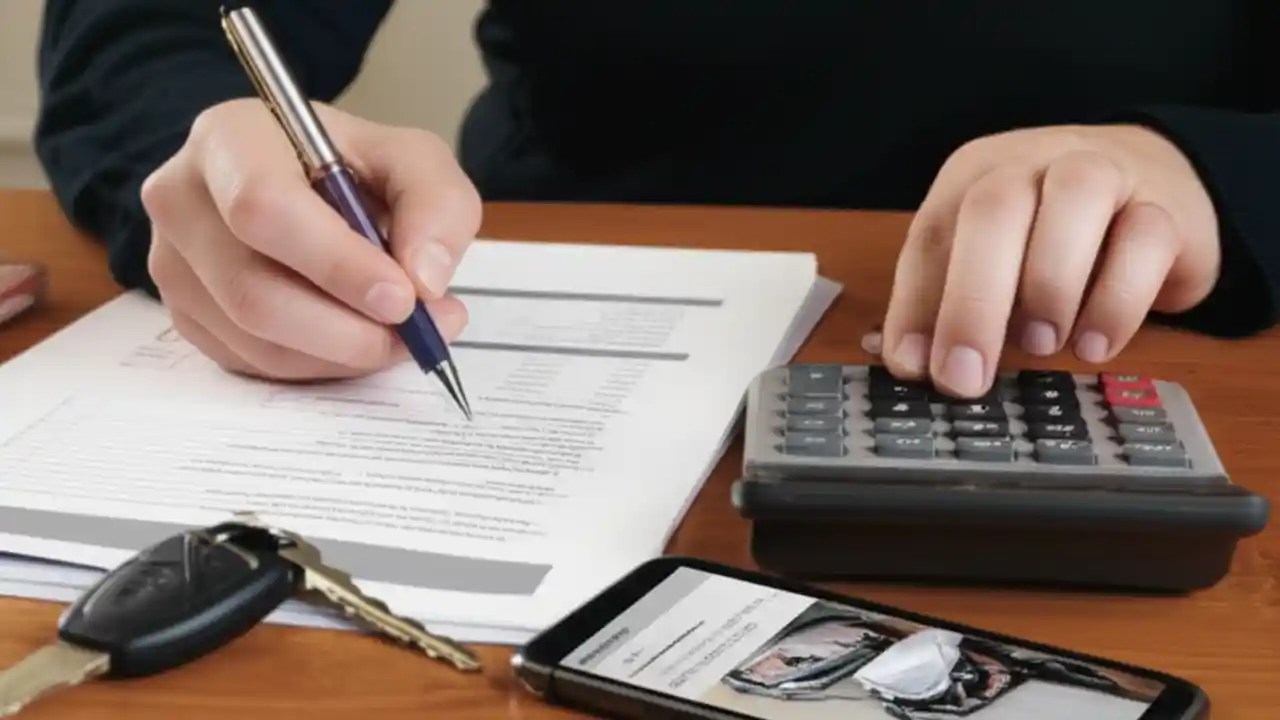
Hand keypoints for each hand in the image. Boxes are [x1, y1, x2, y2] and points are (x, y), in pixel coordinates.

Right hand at [141, 99, 479, 379]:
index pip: (263, 208)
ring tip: (402, 334)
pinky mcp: (186, 316)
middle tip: (417, 331)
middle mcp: (182, 200)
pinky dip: (320, 364)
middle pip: (252, 291)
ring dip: (343, 353)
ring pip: (256, 340)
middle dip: (348, 329)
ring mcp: (173, 264)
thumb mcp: (413, 160)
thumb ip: (436, 204)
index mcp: (229, 139)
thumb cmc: (352, 169)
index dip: (336, 264)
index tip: (402, 297)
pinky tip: (357, 338)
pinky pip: (254, 363)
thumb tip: (424, 279)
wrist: (304, 186)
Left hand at [871, 124, 1220, 396]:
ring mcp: (1106, 173)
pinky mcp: (1168, 207)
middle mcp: (1034, 162)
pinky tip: (1094, 345)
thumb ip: (945, 302)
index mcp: (974, 176)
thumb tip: (911, 363)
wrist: (1156, 181)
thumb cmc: (1050, 233)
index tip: (915, 368)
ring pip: (1076, 198)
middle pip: (995, 208)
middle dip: (973, 301)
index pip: (932, 234)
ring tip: (1040, 346)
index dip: (916, 305)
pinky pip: (1146, 240)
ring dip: (1049, 284)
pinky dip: (1117, 301)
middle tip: (967, 376)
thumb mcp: (990, 260)